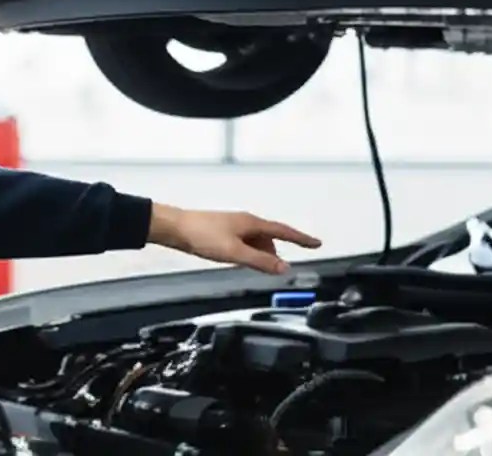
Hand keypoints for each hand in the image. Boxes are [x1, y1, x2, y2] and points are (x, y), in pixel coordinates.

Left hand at [147, 204, 320, 274]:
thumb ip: (260, 261)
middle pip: (270, 238)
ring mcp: (233, 226)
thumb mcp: (235, 253)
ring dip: (260, 255)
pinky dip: (248, 253)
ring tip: (256, 268)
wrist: (175, 228)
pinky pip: (244, 243)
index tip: (317, 243)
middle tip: (278, 270)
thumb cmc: (202, 236)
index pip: (284, 231)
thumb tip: (284, 268)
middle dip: (275, 254)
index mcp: (252, 223)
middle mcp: (245, 222)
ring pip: (256, 242)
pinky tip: (240, 261)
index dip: (301, 239)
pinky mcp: (222, 232)